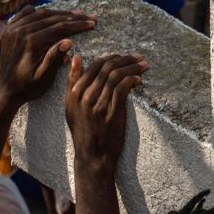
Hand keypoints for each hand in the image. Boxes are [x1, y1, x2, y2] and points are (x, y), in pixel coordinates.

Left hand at [0, 7, 96, 105]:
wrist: (6, 90)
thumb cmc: (28, 87)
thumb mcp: (44, 77)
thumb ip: (55, 58)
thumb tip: (69, 41)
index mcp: (31, 42)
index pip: (60, 27)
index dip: (78, 25)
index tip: (92, 23)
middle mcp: (21, 31)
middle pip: (51, 18)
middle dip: (72, 17)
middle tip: (89, 16)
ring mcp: (13, 29)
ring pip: (40, 14)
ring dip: (58, 13)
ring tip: (75, 13)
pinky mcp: (9, 30)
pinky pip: (24, 14)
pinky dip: (37, 12)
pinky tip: (49, 12)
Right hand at [65, 53, 147, 168]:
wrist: (92, 156)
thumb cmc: (83, 131)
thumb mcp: (71, 106)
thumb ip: (72, 82)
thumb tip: (76, 57)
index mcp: (74, 92)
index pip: (95, 65)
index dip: (112, 58)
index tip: (123, 57)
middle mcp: (85, 96)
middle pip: (108, 68)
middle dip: (126, 59)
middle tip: (138, 57)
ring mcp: (98, 105)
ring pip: (117, 76)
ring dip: (133, 68)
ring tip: (143, 65)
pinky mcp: (112, 113)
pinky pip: (123, 88)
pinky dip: (132, 80)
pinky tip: (139, 80)